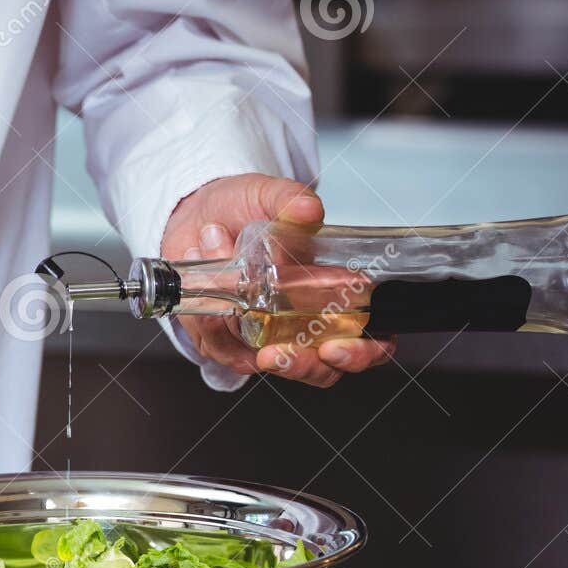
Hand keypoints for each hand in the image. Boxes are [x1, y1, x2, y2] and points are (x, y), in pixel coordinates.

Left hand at [163, 174, 393, 387]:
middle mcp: (305, 325)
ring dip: (235, 319)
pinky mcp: (225, 340)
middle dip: (299, 367)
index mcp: (337, 295)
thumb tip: (308, 210)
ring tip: (222, 256)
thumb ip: (289, 201)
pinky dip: (208, 317)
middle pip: (319, 371)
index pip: (368, 344)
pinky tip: (207, 275)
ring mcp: (265, 338)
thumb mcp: (268, 196)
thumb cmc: (245, 211)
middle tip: (275, 353)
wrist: (199, 214)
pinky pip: (218, 347)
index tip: (335, 348)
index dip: (360, 354)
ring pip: (261, 362)